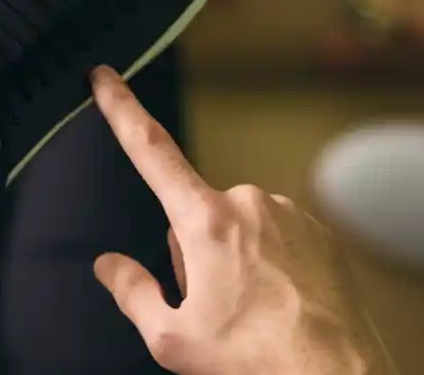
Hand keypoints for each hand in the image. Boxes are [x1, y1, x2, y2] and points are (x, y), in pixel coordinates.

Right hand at [88, 66, 394, 374]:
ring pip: (237, 228)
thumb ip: (133, 293)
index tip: (105, 78)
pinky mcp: (319, 231)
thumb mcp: (172, 339)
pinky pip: (276, 238)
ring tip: (253, 312)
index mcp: (205, 222)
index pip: (149, 150)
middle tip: (215, 304)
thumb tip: (109, 266)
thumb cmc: (258, 360)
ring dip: (235, 260)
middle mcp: (249, 204)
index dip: (120, 109)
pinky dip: (271, 266)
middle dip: (195, 251)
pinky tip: (280, 305)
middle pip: (194, 215)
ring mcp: (289, 214)